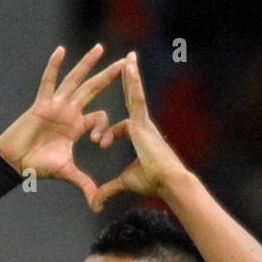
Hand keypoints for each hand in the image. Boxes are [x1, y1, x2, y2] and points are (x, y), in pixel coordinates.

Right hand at [0, 43, 124, 208]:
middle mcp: (69, 112)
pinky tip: (61, 51)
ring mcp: (56, 106)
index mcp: (77, 126)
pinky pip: (49, 82)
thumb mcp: (65, 173)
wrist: (14, 164)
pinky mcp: (41, 104)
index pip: (100, 117)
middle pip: (94, 89)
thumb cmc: (36, 166)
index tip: (101, 143)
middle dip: (110, 76)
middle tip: (128, 62)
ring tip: (101, 48)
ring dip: (88, 64)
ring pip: (75, 80)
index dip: (106, 127)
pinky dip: (54, 66)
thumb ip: (83, 183)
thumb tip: (96, 202)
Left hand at [90, 51, 189, 211]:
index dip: (108, 135)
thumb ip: (107, 190)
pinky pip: (135, 96)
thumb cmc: (151, 182)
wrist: (167, 181)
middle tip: (123, 66)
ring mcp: (143, 121)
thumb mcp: (123, 183)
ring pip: (135, 94)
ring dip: (131, 75)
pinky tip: (128, 65)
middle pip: (132, 100)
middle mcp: (142, 125)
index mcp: (139, 137)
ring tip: (127, 57)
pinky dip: (133, 81)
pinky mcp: (143, 121)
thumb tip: (94, 204)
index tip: (99, 145)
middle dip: (127, 84)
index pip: (121, 128)